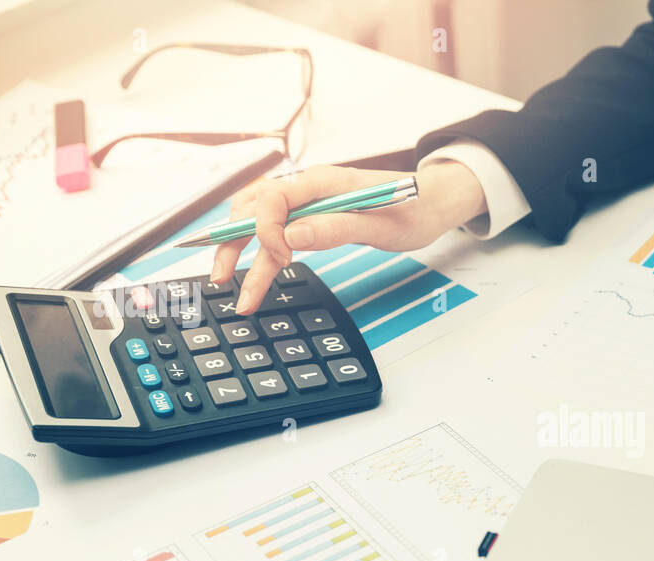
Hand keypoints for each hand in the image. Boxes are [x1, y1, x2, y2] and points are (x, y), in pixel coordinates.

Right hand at [212, 161, 487, 313]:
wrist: (432, 201)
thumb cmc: (414, 210)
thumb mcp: (382, 226)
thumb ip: (337, 228)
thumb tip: (293, 236)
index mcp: (323, 182)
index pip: (272, 198)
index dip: (266, 229)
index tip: (281, 258)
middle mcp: (310, 187)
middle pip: (254, 208)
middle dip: (232, 242)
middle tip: (221, 277)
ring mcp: (309, 201)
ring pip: (261, 222)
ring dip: (241, 251)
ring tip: (230, 285)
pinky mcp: (314, 216)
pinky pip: (279, 233)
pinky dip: (263, 256)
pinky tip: (254, 278)